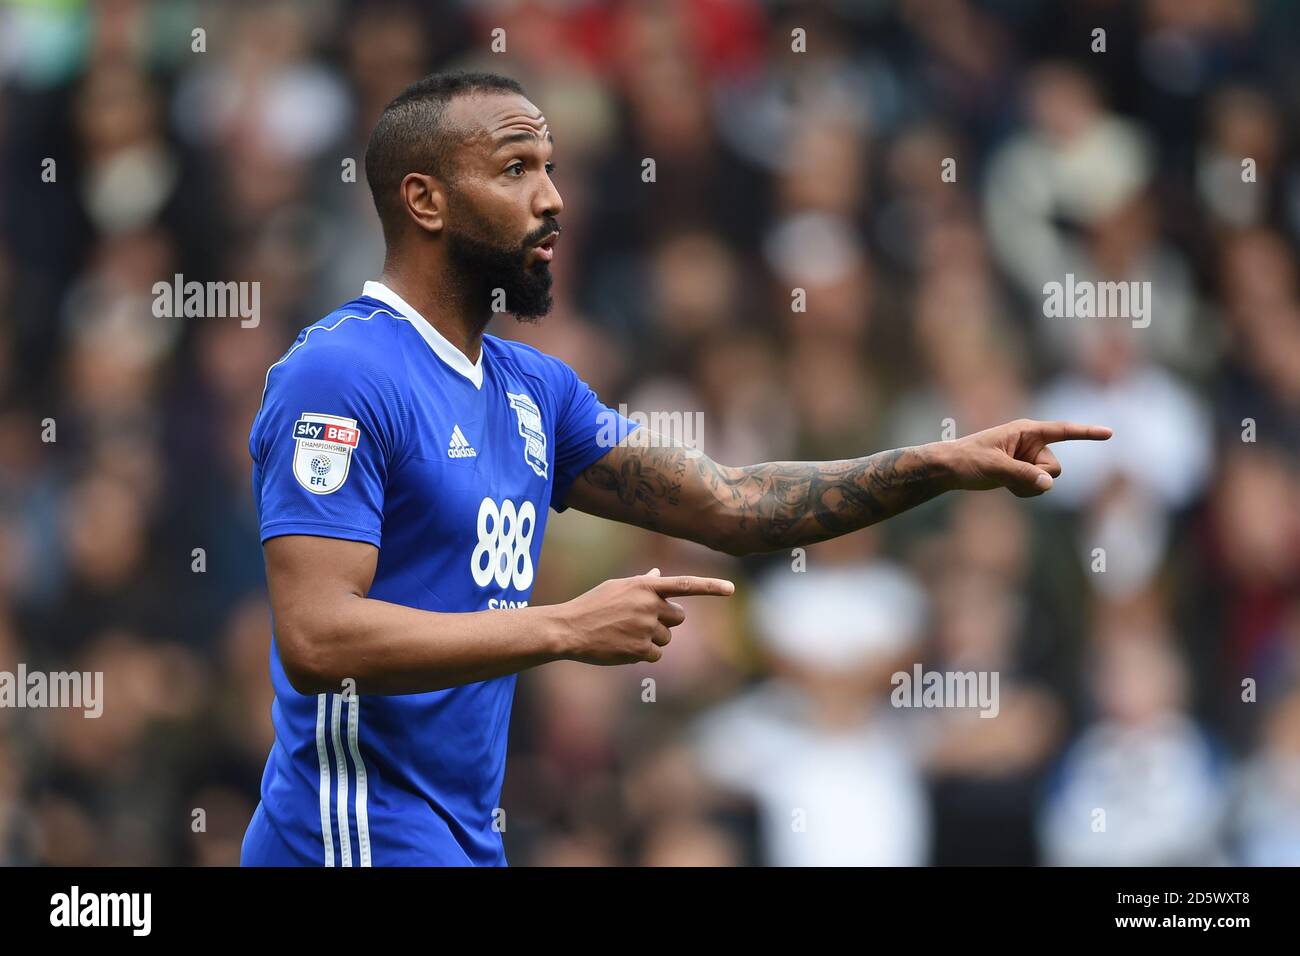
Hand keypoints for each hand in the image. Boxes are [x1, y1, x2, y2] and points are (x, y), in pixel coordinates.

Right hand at [550, 568, 734, 664]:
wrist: (569, 629)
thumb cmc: (592, 604)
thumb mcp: (617, 587)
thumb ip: (643, 583)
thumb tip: (660, 574)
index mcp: (645, 586)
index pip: (686, 584)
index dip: (710, 586)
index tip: (731, 589)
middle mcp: (649, 605)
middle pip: (678, 617)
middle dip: (666, 621)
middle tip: (641, 622)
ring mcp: (646, 628)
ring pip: (666, 638)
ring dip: (652, 639)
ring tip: (625, 634)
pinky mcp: (641, 649)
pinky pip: (656, 654)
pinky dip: (643, 654)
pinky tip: (623, 647)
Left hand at [934, 419, 1112, 497]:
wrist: (949, 469)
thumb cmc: (968, 460)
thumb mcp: (994, 467)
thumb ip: (1022, 474)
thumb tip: (1049, 484)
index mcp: (1026, 431)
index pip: (1063, 431)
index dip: (1086, 433)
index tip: (1110, 433)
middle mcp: (1032, 443)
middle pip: (1055, 468)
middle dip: (1037, 477)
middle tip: (1008, 474)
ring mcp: (1029, 458)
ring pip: (1048, 480)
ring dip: (1029, 487)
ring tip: (1004, 480)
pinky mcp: (1024, 472)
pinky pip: (1039, 487)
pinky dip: (1025, 491)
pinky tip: (1006, 486)